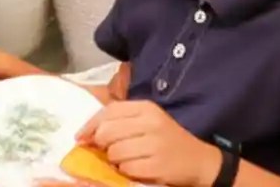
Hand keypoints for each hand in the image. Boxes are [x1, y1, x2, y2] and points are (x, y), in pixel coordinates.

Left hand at [75, 100, 220, 186]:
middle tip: (109, 150)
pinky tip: (137, 169)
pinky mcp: (158, 165)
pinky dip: (127, 171)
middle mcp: (151, 122)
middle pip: (107, 132)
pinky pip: (127, 169)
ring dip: (115, 160)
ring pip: (115, 152)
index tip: (81, 137)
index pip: (108, 111)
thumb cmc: (166, 139)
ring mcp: (155, 144)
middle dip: (102, 145)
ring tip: (128, 159)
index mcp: (146, 107)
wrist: (199, 161)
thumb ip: (118, 122)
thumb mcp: (146, 121)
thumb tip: (84, 135)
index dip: (90, 125)